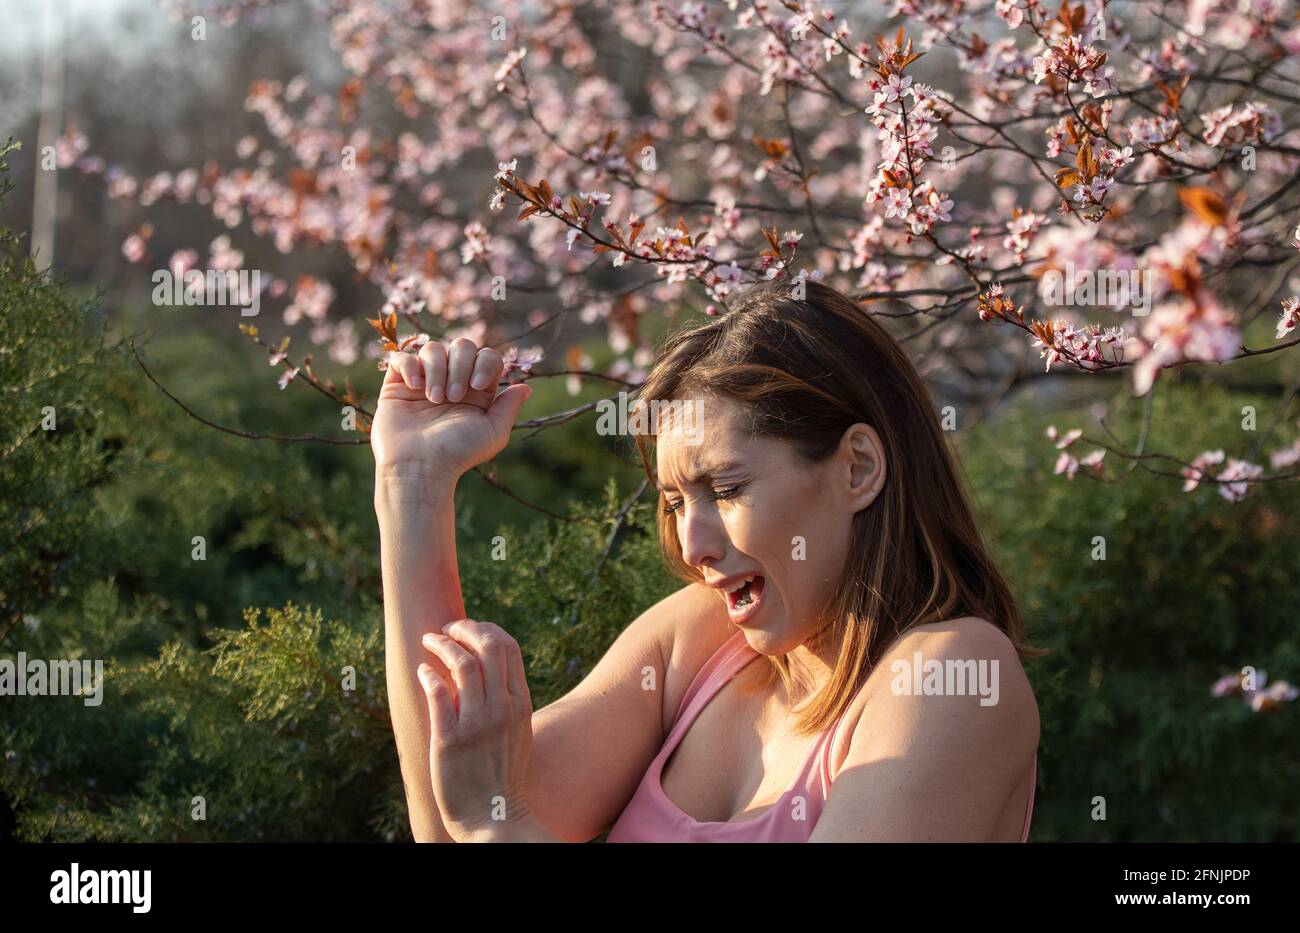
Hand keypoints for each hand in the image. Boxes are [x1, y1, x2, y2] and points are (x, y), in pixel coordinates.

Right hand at [370, 337, 531, 479]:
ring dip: (436, 370)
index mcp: (477, 391)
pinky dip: (410, 366)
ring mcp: (424, 382)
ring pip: (433, 349)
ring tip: (434, 399)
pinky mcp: (397, 386)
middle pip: (462, 346)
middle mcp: (452, 382)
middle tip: (453, 397)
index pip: (487, 356)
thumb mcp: (494, 432)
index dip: (485, 363)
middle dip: (460, 365)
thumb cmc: (458, 453)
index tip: (478, 385)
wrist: (420, 465)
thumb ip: (509, 407)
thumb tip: (526, 387)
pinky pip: (403, 358)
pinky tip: (415, 387)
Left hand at [417, 619, 536, 840]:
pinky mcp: (450, 739)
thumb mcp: (518, 730)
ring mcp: (477, 723)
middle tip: (448, 628)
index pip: (508, 646)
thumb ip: (508, 699)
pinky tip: (421, 671)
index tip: (468, 628)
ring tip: (429, 640)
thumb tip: (489, 668)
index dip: (486, 628)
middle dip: (465, 628)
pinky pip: (437, 693)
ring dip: (442, 644)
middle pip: (488, 645)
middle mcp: (502, 708)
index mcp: (521, 703)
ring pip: (462, 664)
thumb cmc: (502, 773)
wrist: (493, 816)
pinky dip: (427, 674)